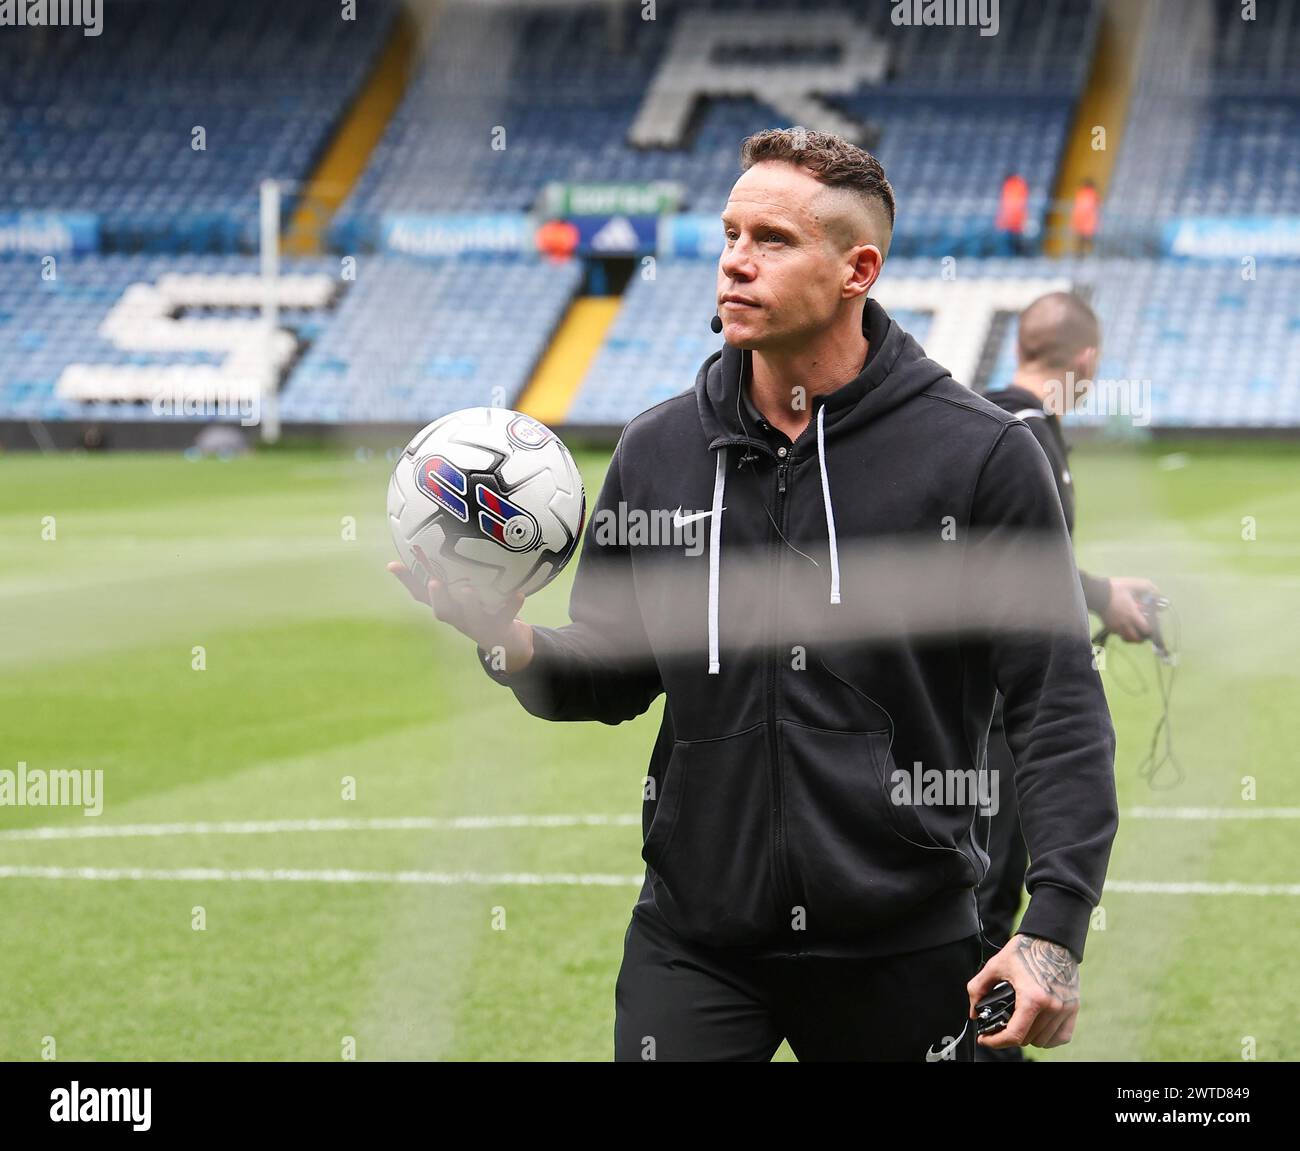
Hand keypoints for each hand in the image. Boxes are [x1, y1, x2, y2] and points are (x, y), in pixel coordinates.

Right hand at [388, 544, 532, 672]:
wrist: (506, 643)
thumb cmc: (475, 612)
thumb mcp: (453, 598)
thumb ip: (433, 580)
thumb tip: (394, 562)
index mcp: (448, 608)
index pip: (422, 595)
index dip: (409, 581)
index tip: (395, 565)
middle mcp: (460, 618)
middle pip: (445, 611)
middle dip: (439, 598)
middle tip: (434, 583)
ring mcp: (480, 624)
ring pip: (472, 616)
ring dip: (470, 604)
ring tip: (468, 589)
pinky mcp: (501, 627)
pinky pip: (506, 616)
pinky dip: (512, 605)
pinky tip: (518, 592)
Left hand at [967, 934, 1079, 1049]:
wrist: (1052, 938)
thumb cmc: (1026, 949)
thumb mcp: (995, 965)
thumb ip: (978, 988)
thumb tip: (974, 1011)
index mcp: (1033, 998)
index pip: (1014, 1035)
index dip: (995, 1041)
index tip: (985, 1038)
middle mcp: (1052, 1006)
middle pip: (1027, 1039)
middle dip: (1008, 1035)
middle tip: (999, 1026)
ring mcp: (1064, 1008)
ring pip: (1043, 1041)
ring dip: (1028, 1037)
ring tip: (1017, 1025)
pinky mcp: (1073, 1007)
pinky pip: (1062, 1037)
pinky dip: (1049, 1038)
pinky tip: (1037, 1028)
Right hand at [1100, 576, 1159, 642]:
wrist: (1096, 592)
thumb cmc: (1115, 589)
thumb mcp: (1133, 584)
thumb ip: (1147, 587)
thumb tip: (1157, 593)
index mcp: (1132, 614)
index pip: (1146, 629)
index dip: (1151, 629)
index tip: (1152, 625)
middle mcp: (1125, 623)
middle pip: (1136, 638)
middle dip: (1143, 637)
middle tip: (1145, 632)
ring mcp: (1116, 626)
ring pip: (1127, 638)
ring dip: (1133, 637)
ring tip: (1135, 633)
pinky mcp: (1108, 626)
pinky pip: (1118, 634)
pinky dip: (1123, 634)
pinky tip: (1124, 627)